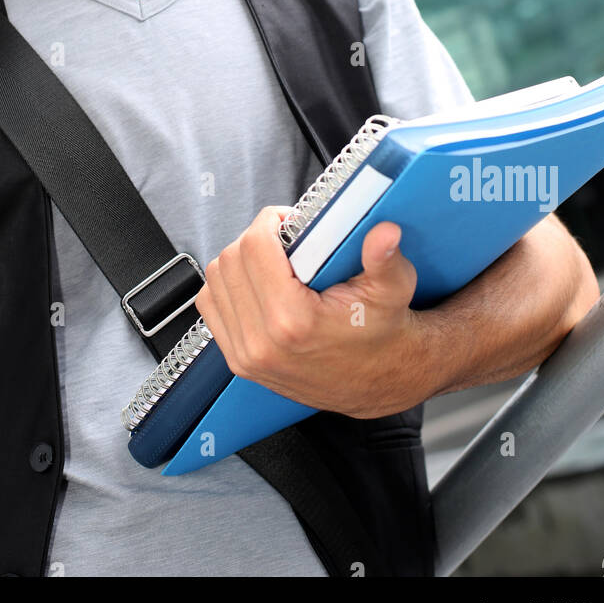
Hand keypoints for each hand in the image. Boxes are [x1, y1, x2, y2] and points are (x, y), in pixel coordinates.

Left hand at [193, 207, 423, 417]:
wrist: (379, 381)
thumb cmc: (383, 332)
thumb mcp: (393, 290)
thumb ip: (384, 259)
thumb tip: (385, 232)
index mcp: (293, 321)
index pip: (254, 247)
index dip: (270, 221)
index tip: (289, 221)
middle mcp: (262, 342)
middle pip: (231, 259)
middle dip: (255, 239)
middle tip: (283, 238)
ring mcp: (246, 356)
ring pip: (215, 280)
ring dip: (239, 261)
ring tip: (271, 259)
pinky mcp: (239, 362)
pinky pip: (211, 306)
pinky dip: (227, 286)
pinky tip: (257, 283)